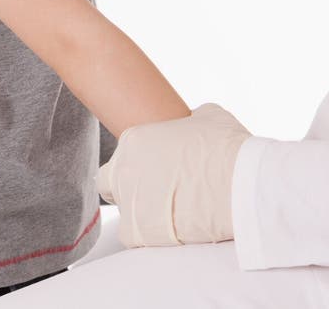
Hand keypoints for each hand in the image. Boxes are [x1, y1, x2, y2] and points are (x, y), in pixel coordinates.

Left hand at [96, 103, 250, 247]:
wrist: (242, 186)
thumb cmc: (227, 148)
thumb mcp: (208, 116)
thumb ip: (189, 119)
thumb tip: (192, 121)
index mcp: (133, 139)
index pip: (123, 155)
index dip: (140, 165)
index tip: (160, 173)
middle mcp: (123, 168)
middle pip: (111, 182)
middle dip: (129, 188)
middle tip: (158, 194)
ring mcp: (127, 200)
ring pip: (125, 212)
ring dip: (144, 215)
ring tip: (175, 214)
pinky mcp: (136, 232)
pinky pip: (134, 237)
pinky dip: (151, 237)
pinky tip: (174, 229)